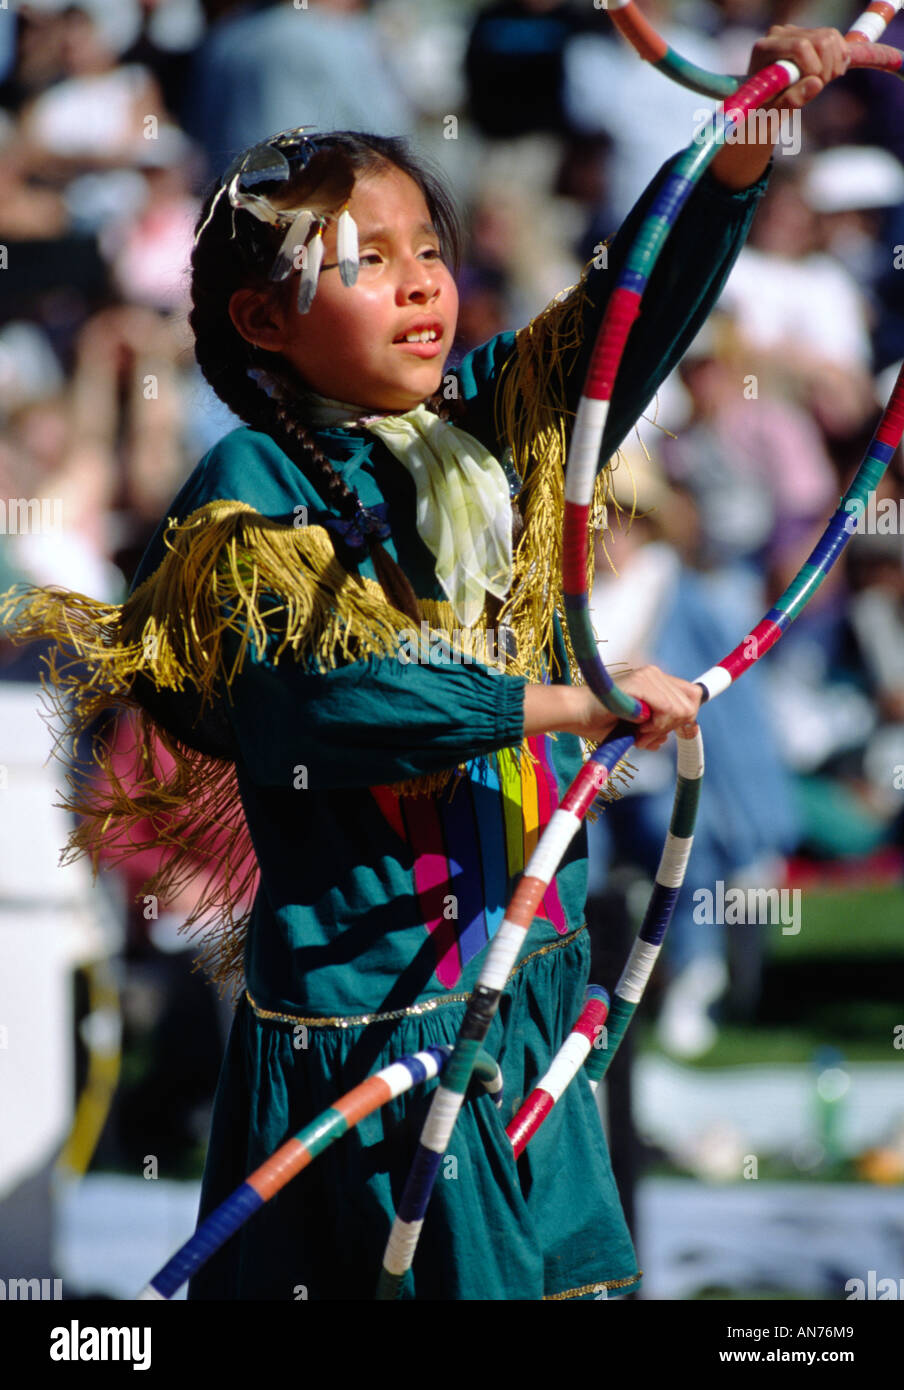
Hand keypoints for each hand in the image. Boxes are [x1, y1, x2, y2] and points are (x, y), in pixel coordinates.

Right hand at [579, 664, 701, 749]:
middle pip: (691, 705)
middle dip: (672, 728)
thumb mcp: (639, 728)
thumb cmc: (602, 722)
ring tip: (638, 733)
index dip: (686, 718)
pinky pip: (668, 710)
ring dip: (661, 730)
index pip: (693, 696)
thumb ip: (659, 727)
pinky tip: (636, 727)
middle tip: (646, 735)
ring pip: (681, 710)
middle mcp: (655, 674)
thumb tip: (679, 733)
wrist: (577, 715)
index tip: (671, 732)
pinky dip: (655, 726)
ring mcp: (649, 676)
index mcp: (656, 681)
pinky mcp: (642, 682)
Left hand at [748, 25, 850, 110]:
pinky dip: (840, 55)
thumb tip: (816, 83)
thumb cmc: (765, 109)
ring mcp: (794, 31)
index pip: (800, 47)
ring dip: (835, 62)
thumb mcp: (775, 111)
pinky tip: (833, 72)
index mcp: (764, 49)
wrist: (765, 103)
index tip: (814, 85)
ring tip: (825, 80)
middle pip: (820, 40)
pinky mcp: (808, 33)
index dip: (814, 67)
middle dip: (827, 67)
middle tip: (821, 85)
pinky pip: (834, 37)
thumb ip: (792, 98)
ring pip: (830, 37)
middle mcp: (779, 34)